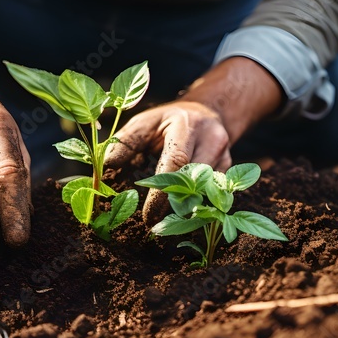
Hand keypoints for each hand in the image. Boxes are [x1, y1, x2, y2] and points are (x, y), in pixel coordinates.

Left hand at [105, 57, 282, 222]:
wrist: (208, 112)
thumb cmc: (169, 121)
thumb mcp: (146, 122)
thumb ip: (127, 142)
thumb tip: (108, 164)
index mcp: (187, 126)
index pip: (177, 162)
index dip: (162, 192)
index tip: (147, 216)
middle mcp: (212, 139)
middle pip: (195, 181)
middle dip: (173, 205)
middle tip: (154, 225)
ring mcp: (225, 155)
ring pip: (207, 192)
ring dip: (186, 209)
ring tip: (167, 224)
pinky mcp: (229, 169)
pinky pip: (214, 194)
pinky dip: (197, 206)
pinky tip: (183, 215)